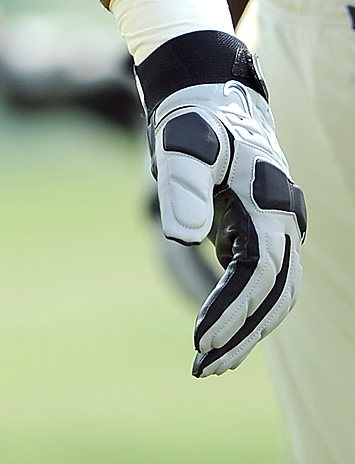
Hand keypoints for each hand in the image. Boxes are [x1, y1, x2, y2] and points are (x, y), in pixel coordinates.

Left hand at [137, 29, 304, 375]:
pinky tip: (220, 335)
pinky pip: (264, 283)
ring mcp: (277, 227)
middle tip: (203, 368)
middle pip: (274, 294)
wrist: (211, 96)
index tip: (200, 340)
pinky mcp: (264, 232)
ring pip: (276, 295)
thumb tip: (181, 237)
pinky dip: (248, 312)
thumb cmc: (194, 119)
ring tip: (210, 364)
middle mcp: (282, 219)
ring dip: (248, 332)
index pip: (258, 273)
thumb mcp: (182, 143)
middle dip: (242, 335)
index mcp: (268, 201)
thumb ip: (182, 184)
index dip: (232, 310)